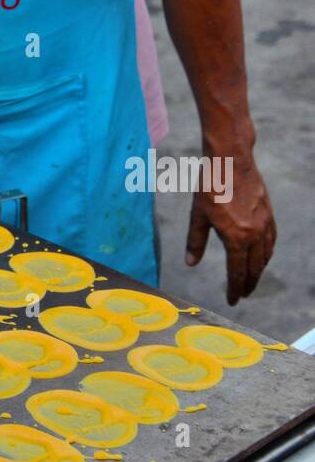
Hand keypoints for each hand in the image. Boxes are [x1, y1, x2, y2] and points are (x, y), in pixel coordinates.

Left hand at [185, 151, 276, 305]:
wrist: (231, 160)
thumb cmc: (210, 185)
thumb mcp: (198, 215)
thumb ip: (195, 241)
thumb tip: (190, 263)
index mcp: (236, 237)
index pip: (237, 272)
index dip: (235, 289)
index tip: (233, 301)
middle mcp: (254, 234)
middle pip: (254, 268)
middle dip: (249, 284)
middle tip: (243, 294)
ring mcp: (265, 223)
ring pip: (265, 255)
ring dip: (259, 270)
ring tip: (251, 278)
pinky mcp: (268, 213)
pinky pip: (271, 240)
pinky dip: (267, 253)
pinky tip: (262, 255)